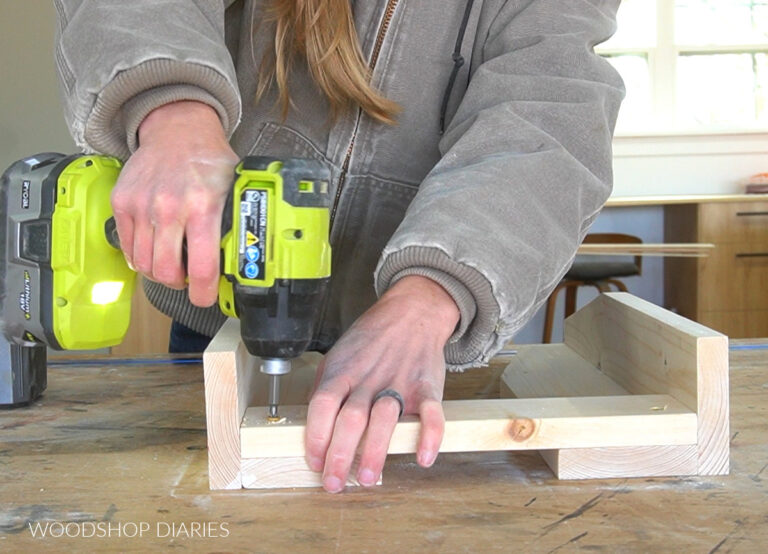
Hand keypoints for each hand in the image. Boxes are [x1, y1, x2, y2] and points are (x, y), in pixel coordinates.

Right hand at [111, 100, 238, 305]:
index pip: (201, 268)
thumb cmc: (209, 162)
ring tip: (172, 264)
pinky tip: (155, 250)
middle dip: (179, 285)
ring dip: (159, 273)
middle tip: (188, 280)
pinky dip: (140, 257)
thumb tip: (249, 260)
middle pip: (166, 273)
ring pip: (143, 265)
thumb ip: (236, 224)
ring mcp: (142, 206)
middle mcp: (170, 208)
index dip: (203, 293)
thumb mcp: (234, 190)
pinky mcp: (122, 202)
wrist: (177, 130)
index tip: (206, 298)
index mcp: (204, 207)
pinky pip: (127, 248)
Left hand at [305, 275, 459, 492]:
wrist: (410, 312)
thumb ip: (326, 388)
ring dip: (375, 451)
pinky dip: (429, 436)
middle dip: (340, 454)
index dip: (316, 436)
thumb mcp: (337, 355)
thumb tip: (312, 427)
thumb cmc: (371, 339)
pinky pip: (431, 412)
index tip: (315, 462)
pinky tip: (423, 457)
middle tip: (335, 483)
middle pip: (351, 418)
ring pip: (385, 418)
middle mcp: (369, 378)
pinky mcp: (426, 386)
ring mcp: (399, 381)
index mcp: (343, 371)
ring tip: (369, 477)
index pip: (323, 405)